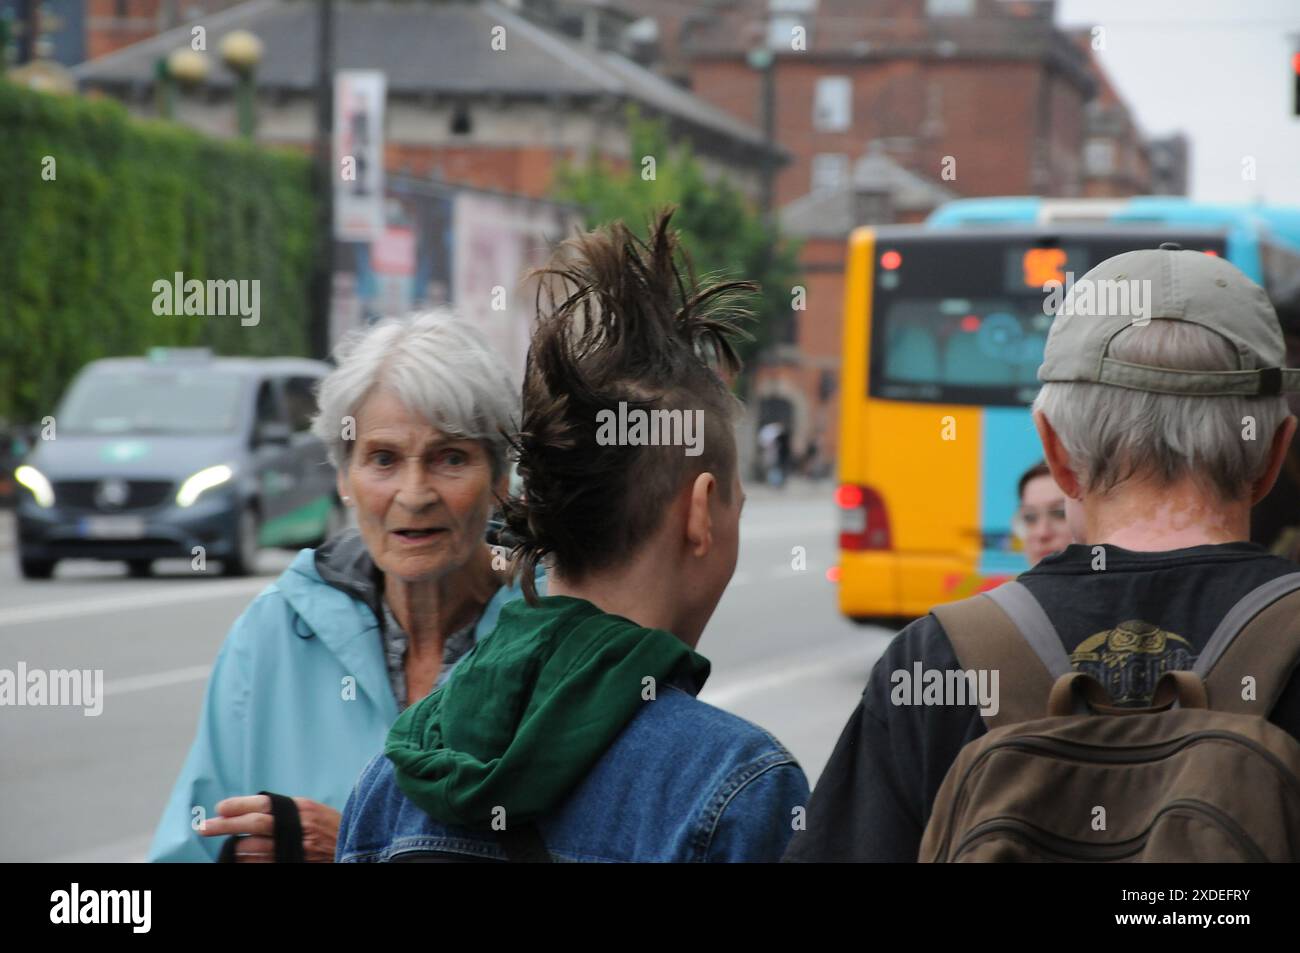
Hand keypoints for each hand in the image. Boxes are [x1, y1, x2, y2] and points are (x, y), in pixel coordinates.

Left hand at [199, 794, 340, 862]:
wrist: (349, 847)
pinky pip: (260, 863)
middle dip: (225, 825)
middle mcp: (296, 826)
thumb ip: (284, 808)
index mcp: (300, 808)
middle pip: (253, 823)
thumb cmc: (328, 827)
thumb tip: (249, 808)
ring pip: (252, 847)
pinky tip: (240, 857)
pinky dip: (246, 860)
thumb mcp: (311, 809)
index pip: (263, 802)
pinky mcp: (291, 863)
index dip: (239, 804)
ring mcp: (293, 848)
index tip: (220, 807)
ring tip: (228, 845)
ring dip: (235, 846)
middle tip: (204, 827)